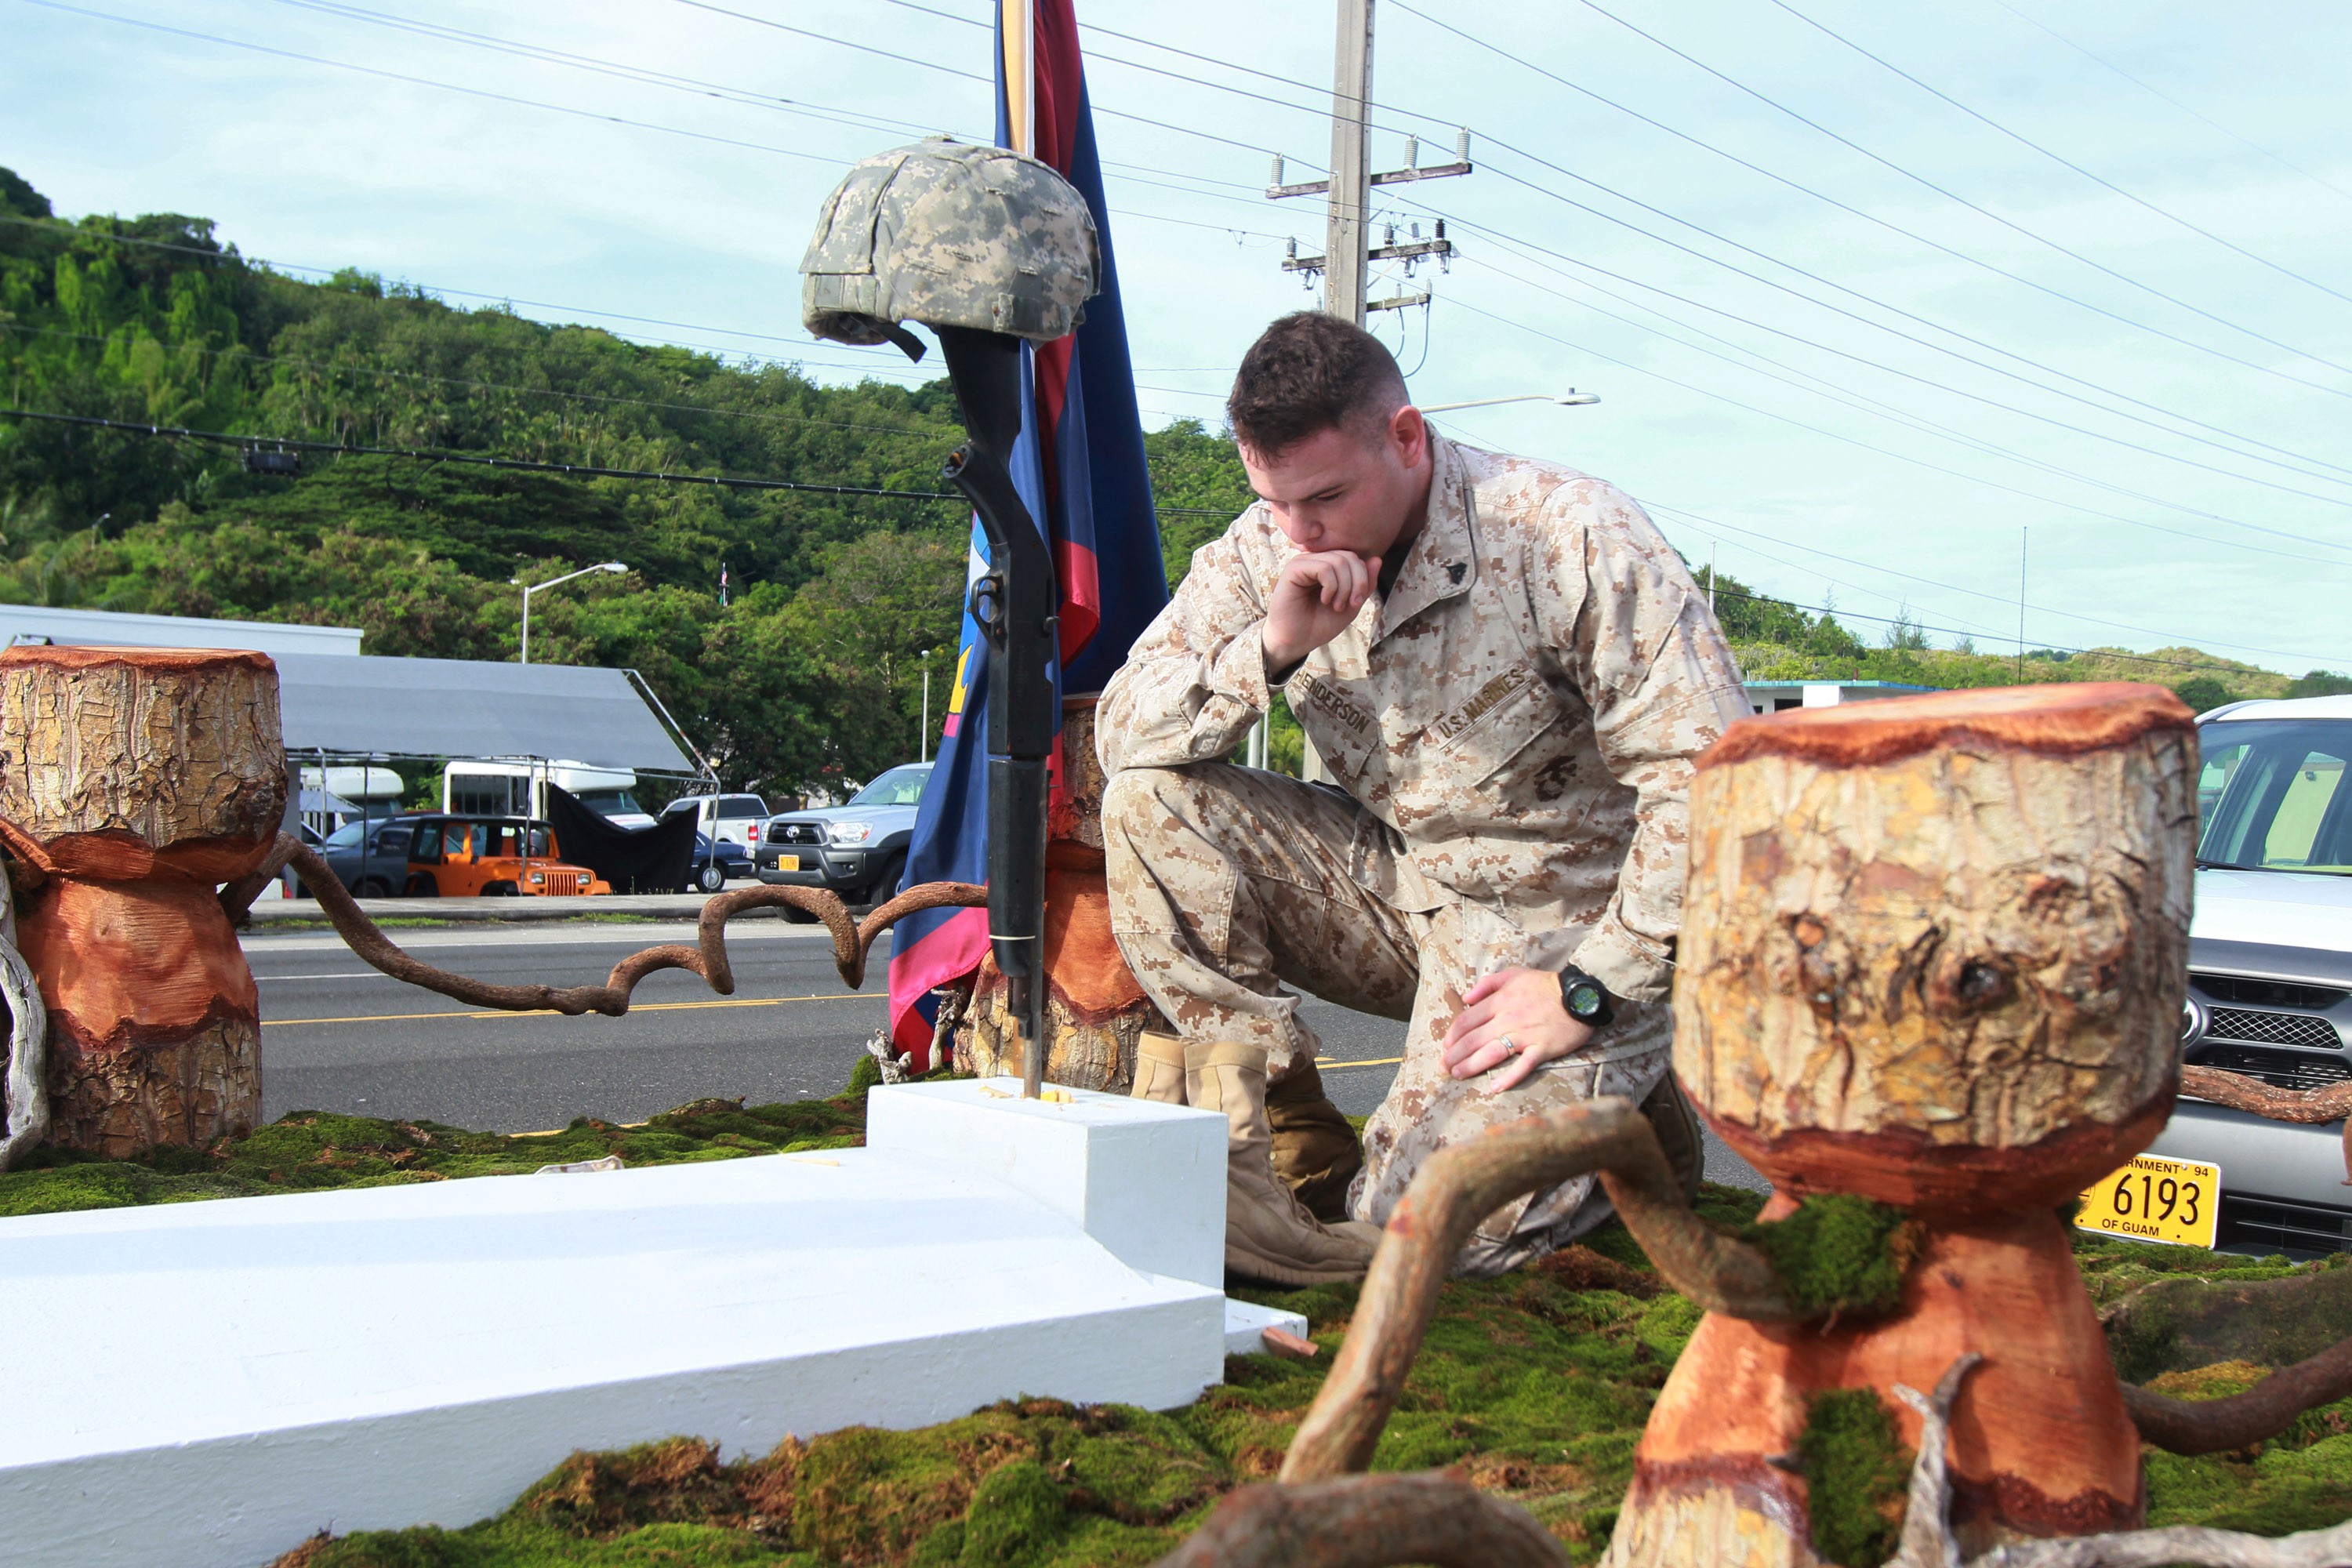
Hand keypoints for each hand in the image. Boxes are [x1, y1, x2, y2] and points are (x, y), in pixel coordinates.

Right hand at [1262, 549, 1376, 672]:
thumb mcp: (1351, 605)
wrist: (1295, 641)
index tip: (1357, 603)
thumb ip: (1365, 584)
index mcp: (1329, 566)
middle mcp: (1316, 560)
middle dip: (1357, 583)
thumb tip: (1377, 559)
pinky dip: (1331, 586)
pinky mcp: (1294, 569)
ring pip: (1338, 560)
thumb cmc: (1319, 624)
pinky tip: (1325, 599)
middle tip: (1350, 604)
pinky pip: (1324, 567)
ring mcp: (1305, 562)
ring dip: (1344, 587)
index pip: (1355, 559)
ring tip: (1336, 605)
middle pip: (1349, 557)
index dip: (1364, 579)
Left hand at [1439, 966, 1592, 1093]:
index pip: (1467, 1021)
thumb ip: (1487, 984)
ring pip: (1492, 1053)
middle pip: (1474, 1039)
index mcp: (1499, 1001)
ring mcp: (1525, 1035)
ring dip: (1472, 1065)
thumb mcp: (1514, 974)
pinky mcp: (1542, 1048)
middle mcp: (1508, 1019)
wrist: (1580, 994)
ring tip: (1457, 1075)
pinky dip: (1509, 1078)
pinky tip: (1494, 1088)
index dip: (1452, 1036)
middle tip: (1443, 1067)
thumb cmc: (1545, 984)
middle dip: (1455, 1055)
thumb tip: (1465, 997)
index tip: (1445, 1047)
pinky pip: (1523, 1066)